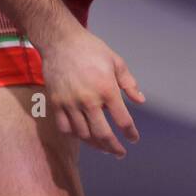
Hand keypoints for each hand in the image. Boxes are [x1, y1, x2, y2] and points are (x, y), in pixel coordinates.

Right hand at [39, 28, 145, 156]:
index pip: (123, 120)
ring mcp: (70, 103)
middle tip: (120, 153)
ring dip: (95, 145)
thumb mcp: (117, 62)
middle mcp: (88, 100)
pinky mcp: (55, 103)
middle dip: (114, 147)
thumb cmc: (92, 50)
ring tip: (104, 148)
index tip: (134, 139)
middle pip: (102, 134)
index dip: (130, 133)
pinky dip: (75, 136)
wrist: (60, 42)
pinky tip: (84, 137)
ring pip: (83, 134)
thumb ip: (129, 84)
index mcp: (107, 89)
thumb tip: (140, 101)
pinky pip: (65, 127)